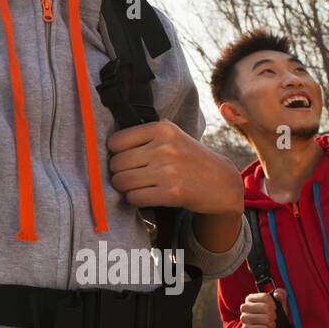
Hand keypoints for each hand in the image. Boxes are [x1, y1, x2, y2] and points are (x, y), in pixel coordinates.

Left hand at [106, 120, 242, 216]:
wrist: (222, 183)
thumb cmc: (189, 158)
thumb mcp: (172, 136)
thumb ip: (144, 136)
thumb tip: (106, 147)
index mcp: (162, 128)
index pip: (115, 142)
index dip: (116, 153)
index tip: (125, 158)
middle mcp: (165, 147)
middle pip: (116, 163)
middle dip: (119, 172)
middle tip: (131, 175)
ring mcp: (170, 170)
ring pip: (122, 181)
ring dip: (125, 187)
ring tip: (137, 186)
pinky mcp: (173, 193)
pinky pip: (135, 197)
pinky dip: (135, 199)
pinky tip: (145, 195)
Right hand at [240, 288, 286, 327]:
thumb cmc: (273, 318)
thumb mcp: (281, 304)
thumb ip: (282, 294)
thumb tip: (277, 294)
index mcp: (250, 298)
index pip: (266, 297)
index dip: (274, 304)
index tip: (274, 309)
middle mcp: (244, 307)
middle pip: (265, 308)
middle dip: (273, 315)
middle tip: (272, 319)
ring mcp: (244, 318)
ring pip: (266, 319)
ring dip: (272, 323)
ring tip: (270, 325)